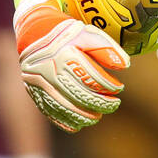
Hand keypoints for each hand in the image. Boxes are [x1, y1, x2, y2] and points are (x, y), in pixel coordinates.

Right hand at [13, 0, 130, 132]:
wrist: (33, 31)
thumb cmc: (65, 33)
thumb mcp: (87, 33)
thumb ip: (106, 48)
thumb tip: (124, 65)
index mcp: (64, 55)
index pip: (91, 77)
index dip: (108, 86)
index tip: (118, 88)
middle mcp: (50, 70)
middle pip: (78, 95)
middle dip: (99, 104)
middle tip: (113, 105)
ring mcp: (39, 83)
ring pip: (63, 107)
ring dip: (82, 116)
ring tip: (96, 117)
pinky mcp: (33, 91)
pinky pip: (48, 111)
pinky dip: (63, 120)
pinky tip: (77, 125)